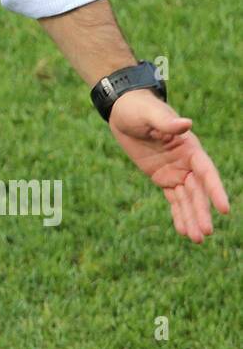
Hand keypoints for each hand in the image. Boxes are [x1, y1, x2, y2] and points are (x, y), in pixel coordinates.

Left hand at [108, 90, 229, 242]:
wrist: (123, 112)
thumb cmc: (139, 109)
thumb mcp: (151, 114)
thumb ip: (167, 123)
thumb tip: (186, 123)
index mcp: (190, 147)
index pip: (207, 172)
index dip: (216, 190)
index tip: (224, 209)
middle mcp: (187, 162)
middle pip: (198, 191)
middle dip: (202, 211)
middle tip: (206, 232)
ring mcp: (176, 171)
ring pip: (187, 199)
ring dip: (192, 218)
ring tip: (197, 239)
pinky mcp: (163, 178)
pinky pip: (173, 199)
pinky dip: (178, 215)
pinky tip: (183, 231)